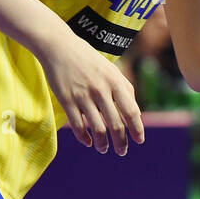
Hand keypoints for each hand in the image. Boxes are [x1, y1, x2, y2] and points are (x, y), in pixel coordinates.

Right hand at [37, 28, 144, 154]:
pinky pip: (77, 125)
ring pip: (97, 128)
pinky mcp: (66, 99)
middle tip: (122, 151)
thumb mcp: (112, 70)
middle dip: (121, 142)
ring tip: (104, 149)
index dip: (137, 129)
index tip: (139, 141)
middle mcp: (101, 90)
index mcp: (116, 82)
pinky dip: (84, 137)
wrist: (60, 47)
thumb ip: (126, 89)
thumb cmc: (89, 60)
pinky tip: (88, 142)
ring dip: (103, 143)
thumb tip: (136, 113)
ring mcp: (83, 95)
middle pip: (116, 124)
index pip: (131, 111)